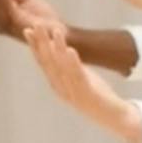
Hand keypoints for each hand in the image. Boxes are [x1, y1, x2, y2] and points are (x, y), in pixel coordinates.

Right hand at [24, 22, 141, 142]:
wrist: (113, 117)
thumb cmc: (95, 95)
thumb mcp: (79, 77)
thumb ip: (69, 65)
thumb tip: (60, 47)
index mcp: (57, 84)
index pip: (43, 62)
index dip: (35, 46)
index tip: (28, 30)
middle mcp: (61, 88)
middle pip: (49, 62)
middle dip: (41, 43)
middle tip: (36, 25)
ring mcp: (73, 92)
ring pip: (62, 66)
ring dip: (57, 48)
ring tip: (55, 31)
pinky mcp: (87, 95)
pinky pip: (78, 76)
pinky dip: (73, 62)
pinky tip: (70, 50)